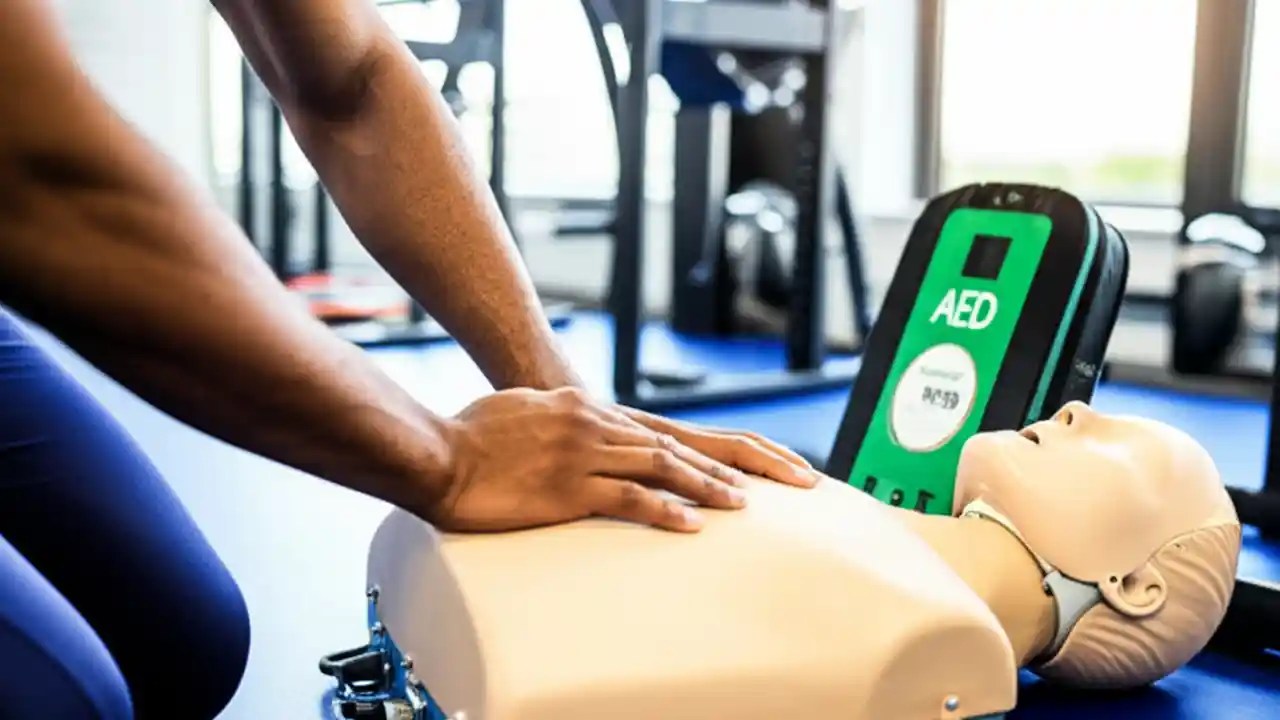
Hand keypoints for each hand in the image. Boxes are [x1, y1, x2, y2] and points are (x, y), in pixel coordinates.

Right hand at [421, 387, 816, 532]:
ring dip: (706, 486)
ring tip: (742, 507)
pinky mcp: (567, 487)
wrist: (435, 449)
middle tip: (774, 479)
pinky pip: (626, 498)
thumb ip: (557, 417)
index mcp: (589, 409)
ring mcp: (584, 453)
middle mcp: (596, 423)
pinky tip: (690, 523)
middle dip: (733, 464)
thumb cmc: (473, 434)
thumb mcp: (525, 411)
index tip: (749, 466)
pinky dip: (663, 509)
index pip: (665, 429)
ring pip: (663, 466)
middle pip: (679, 443)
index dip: (712, 449)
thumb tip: (570, 420)